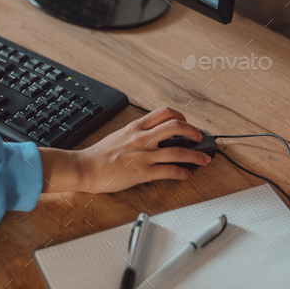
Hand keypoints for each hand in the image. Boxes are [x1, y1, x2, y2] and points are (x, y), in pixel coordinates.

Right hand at [39, 107, 211, 193]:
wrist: (86, 168)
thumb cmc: (98, 155)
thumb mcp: (118, 135)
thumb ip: (135, 134)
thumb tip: (149, 135)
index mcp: (135, 127)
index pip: (163, 113)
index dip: (180, 116)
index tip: (185, 122)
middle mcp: (142, 138)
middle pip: (176, 127)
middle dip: (193, 131)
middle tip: (199, 138)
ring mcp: (144, 155)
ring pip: (179, 151)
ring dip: (196, 156)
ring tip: (204, 160)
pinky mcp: (143, 172)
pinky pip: (170, 171)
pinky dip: (183, 173)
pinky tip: (187, 175)